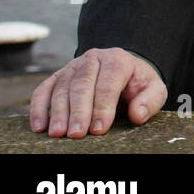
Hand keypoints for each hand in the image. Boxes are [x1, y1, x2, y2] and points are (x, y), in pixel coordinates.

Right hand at [29, 48, 166, 138]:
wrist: (123, 70)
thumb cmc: (137, 84)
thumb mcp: (154, 89)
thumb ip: (150, 100)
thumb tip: (137, 115)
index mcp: (118, 60)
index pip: (109, 82)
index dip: (103, 106)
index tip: (100, 128)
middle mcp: (93, 59)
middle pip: (82, 85)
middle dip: (79, 111)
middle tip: (76, 134)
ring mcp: (73, 66)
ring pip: (62, 88)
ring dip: (58, 112)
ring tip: (57, 134)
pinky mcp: (57, 76)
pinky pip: (44, 90)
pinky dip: (39, 107)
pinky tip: (39, 126)